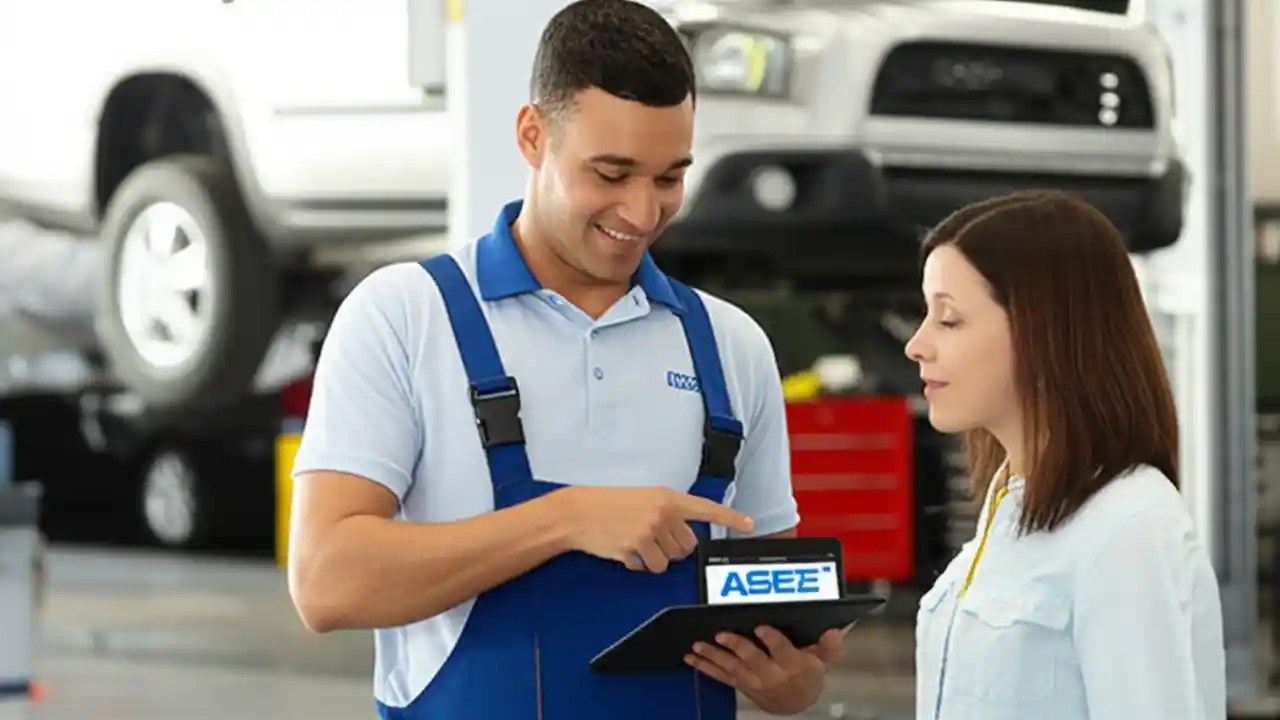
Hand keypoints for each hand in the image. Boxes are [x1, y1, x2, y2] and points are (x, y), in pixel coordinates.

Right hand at [554, 486, 753, 572]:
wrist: (577, 512)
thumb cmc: (608, 506)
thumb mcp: (643, 499)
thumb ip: (667, 514)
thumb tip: (684, 540)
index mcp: (667, 497)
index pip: (706, 508)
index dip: (730, 517)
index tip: (749, 524)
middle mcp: (663, 511)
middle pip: (688, 546)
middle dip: (672, 549)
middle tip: (651, 539)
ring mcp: (650, 529)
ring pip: (670, 560)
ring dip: (655, 559)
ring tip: (634, 542)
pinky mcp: (637, 546)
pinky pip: (652, 568)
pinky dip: (640, 566)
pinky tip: (626, 551)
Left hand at [685, 626, 845, 714]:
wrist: (795, 702)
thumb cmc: (807, 674)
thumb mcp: (823, 660)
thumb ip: (829, 646)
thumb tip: (836, 630)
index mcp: (794, 666)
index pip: (783, 651)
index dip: (772, 640)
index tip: (761, 627)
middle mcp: (771, 675)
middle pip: (753, 659)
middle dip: (737, 646)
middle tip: (722, 634)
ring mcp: (753, 681)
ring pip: (732, 667)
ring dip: (714, 656)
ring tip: (699, 645)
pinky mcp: (739, 683)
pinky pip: (720, 676)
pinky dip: (705, 667)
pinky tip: (691, 657)